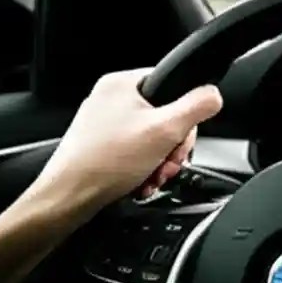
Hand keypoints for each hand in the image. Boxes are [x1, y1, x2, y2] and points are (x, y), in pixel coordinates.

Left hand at [28, 68, 223, 216]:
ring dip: (159, 161)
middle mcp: (109, 99)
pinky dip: (143, 168)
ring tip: (152, 176)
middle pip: (164, 115)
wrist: (67, 199)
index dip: (185, 115)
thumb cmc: (104, 163)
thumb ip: (197, 107)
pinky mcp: (98, 146)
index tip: (181, 138)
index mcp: (122, 83)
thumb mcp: (166, 130)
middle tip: (167, 163)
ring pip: (151, 137)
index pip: (173, 85)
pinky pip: (134, 151)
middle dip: (171, 146)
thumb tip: (214, 95)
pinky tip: (141, 182)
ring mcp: (102, 123)